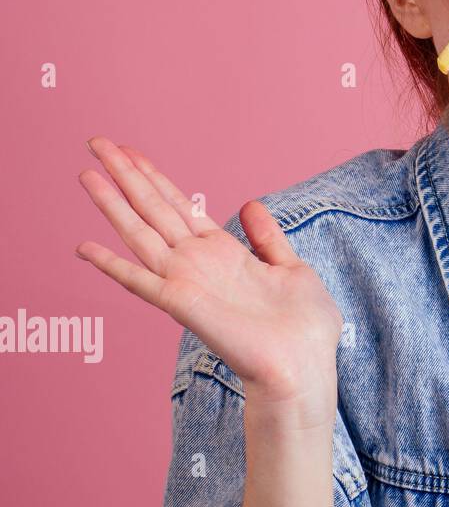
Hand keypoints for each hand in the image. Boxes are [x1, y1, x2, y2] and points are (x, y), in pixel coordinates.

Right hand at [75, 137, 342, 416]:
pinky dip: (113, 266)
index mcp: (224, 253)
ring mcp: (188, 282)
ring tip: (85, 173)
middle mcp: (199, 263)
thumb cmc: (303, 326)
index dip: (155, 177)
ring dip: (113, 204)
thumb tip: (250, 203)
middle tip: (97, 142)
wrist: (305, 365)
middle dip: (127, 175)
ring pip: (141, 233)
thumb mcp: (292, 268)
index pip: (180, 205)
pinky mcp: (183, 304)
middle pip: (154, 209)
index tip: (131, 150)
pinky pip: (141, 282)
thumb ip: (267, 238)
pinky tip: (86, 248)